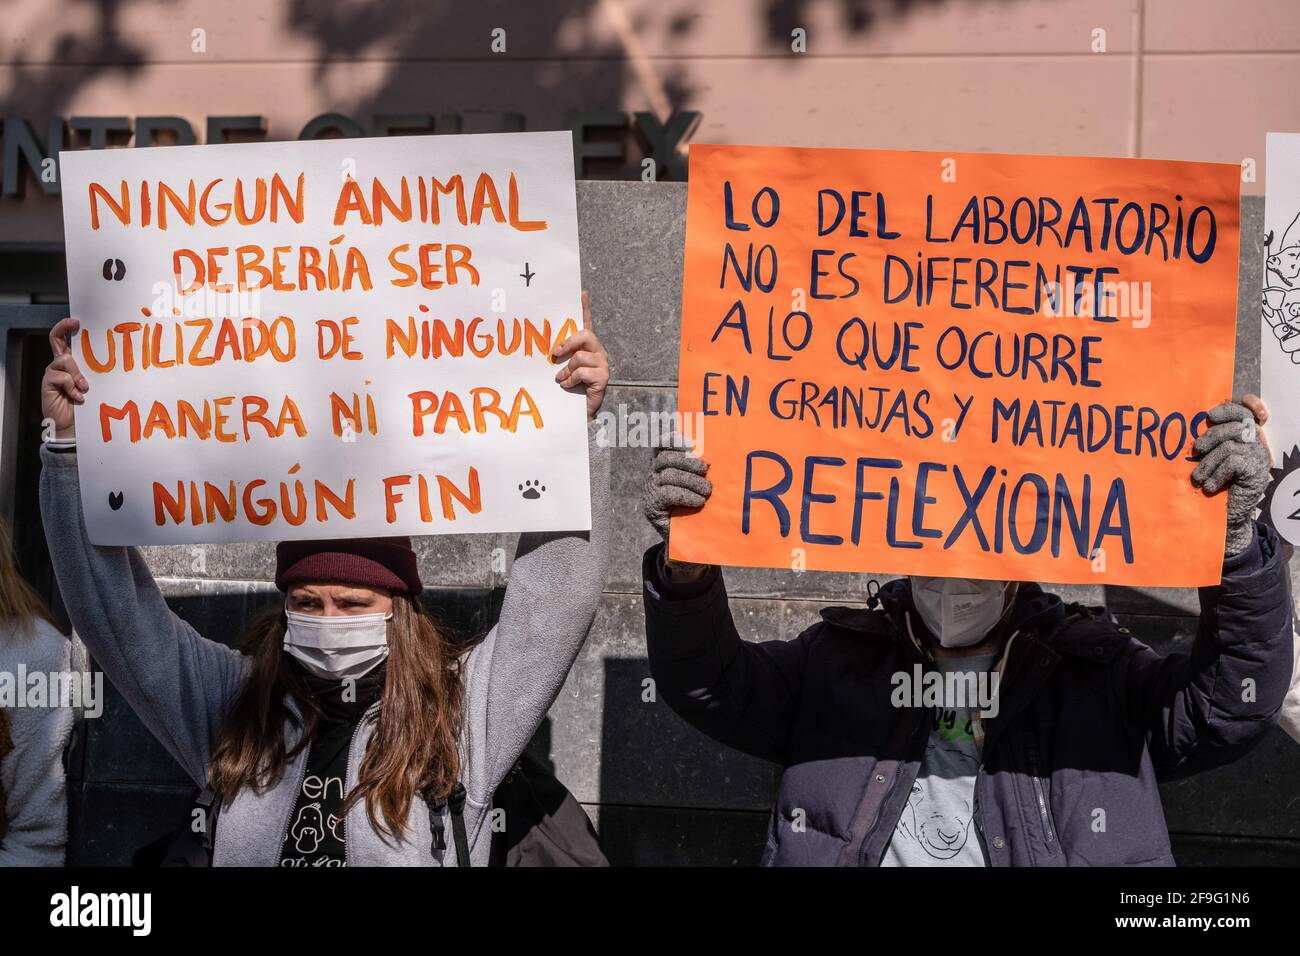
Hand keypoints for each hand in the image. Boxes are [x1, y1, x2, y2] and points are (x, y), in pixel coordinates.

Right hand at [41, 317, 87, 439]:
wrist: (73, 426)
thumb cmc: (87, 406)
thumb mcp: (95, 386)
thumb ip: (96, 373)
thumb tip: (115, 361)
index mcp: (72, 363)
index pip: (65, 340)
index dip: (67, 327)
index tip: (78, 322)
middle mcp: (60, 365)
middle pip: (55, 339)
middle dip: (63, 327)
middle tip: (75, 323)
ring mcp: (53, 373)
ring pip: (65, 359)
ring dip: (77, 373)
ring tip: (85, 388)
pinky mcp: (48, 383)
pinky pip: (61, 377)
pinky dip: (72, 387)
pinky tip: (78, 397)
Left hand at [553, 290, 608, 420]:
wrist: (579, 410)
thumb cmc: (570, 387)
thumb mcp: (562, 367)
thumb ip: (559, 356)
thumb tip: (547, 349)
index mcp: (588, 346)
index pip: (587, 323)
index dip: (585, 308)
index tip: (582, 292)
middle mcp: (598, 352)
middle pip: (586, 335)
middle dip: (568, 343)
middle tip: (555, 354)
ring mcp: (602, 364)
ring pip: (580, 357)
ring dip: (566, 369)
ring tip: (560, 379)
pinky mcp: (603, 377)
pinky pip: (582, 372)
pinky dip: (571, 380)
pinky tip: (567, 385)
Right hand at [642, 432, 713, 577]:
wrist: (686, 538)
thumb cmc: (695, 507)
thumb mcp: (697, 485)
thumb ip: (698, 470)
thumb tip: (711, 459)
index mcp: (663, 465)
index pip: (661, 445)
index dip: (673, 440)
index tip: (690, 443)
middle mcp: (653, 475)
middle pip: (665, 458)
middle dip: (687, 461)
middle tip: (705, 470)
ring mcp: (650, 490)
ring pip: (668, 475)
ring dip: (692, 481)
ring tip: (707, 490)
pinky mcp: (651, 506)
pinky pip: (667, 493)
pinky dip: (686, 496)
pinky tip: (699, 501)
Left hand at [1192, 395, 1271, 556]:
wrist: (1228, 515)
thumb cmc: (1214, 484)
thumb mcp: (1211, 458)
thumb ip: (1211, 441)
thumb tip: (1194, 426)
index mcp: (1247, 436)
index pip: (1246, 411)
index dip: (1232, 408)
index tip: (1210, 415)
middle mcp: (1257, 443)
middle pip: (1235, 426)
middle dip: (1211, 436)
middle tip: (1197, 450)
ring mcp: (1259, 457)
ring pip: (1229, 446)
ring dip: (1208, 462)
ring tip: (1197, 477)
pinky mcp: (1257, 471)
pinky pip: (1232, 462)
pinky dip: (1216, 474)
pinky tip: (1208, 486)